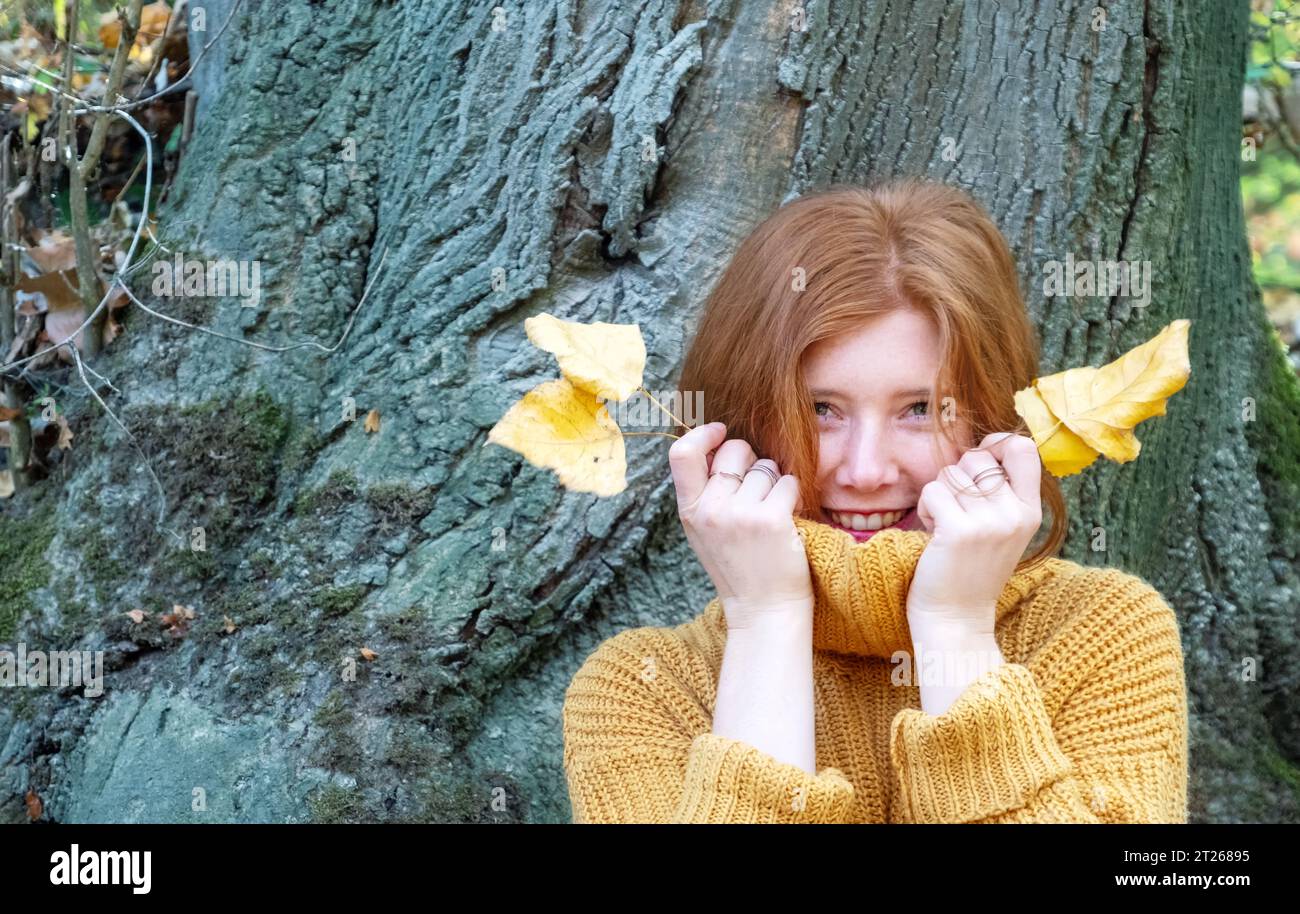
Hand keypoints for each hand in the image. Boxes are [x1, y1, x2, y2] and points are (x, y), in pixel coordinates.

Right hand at [667, 422, 812, 628]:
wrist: (764, 610)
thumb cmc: (739, 566)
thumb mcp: (705, 530)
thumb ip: (705, 492)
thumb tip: (718, 445)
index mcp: (689, 510)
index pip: (682, 453)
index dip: (703, 434)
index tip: (720, 432)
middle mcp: (710, 510)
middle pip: (734, 451)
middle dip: (752, 460)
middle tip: (757, 490)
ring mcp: (740, 514)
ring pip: (767, 467)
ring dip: (775, 483)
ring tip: (771, 514)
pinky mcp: (771, 519)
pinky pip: (788, 482)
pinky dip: (793, 495)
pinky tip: (787, 519)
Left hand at [908, 432, 1042, 633]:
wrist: (956, 620)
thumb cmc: (970, 570)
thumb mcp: (1003, 530)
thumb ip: (1001, 492)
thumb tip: (983, 447)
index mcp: (1030, 511)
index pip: (1023, 448)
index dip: (995, 444)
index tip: (978, 464)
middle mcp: (1015, 514)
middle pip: (976, 457)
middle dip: (956, 476)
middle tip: (955, 511)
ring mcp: (990, 522)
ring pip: (949, 473)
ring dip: (938, 495)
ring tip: (945, 525)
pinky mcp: (959, 530)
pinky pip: (932, 491)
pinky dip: (925, 508)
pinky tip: (933, 533)